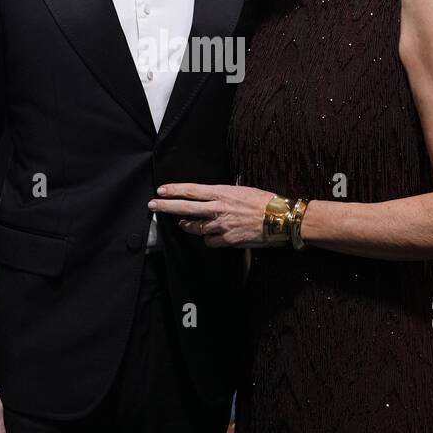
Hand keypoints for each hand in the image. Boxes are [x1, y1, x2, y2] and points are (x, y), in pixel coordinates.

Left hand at [148, 183, 277, 248]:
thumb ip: (224, 195)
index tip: (161, 190)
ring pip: (196, 228)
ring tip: (183, 224)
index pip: (192, 191)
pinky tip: (214, 236)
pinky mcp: (227, 240)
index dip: (175, 190)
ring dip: (189, 226)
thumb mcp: (241, 191)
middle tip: (152, 205)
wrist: (280, 219)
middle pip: (185, 208)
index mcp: (222, 193)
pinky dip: (210, 239)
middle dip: (166, 207)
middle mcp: (218, 208)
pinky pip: (210, 241)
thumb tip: (213, 197)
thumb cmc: (264, 201)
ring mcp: (221, 225)